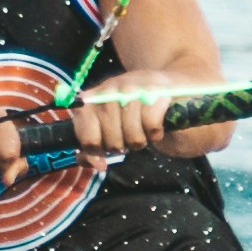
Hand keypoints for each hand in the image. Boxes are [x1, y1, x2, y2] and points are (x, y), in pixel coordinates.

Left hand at [51, 83, 179, 155]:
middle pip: (111, 141)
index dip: (92, 147)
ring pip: (132, 137)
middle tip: (126, 137)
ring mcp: (132, 89)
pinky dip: (155, 133)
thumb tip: (98, 165)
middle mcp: (110, 90)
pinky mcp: (155, 92)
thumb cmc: (133, 111)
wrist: (168, 86)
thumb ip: (95, 145)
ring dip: (139, 141)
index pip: (83, 129)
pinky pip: (151, 127)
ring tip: (141, 132)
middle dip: (121, 146)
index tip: (102, 151)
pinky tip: (155, 127)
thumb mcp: (108, 124)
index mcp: (93, 98)